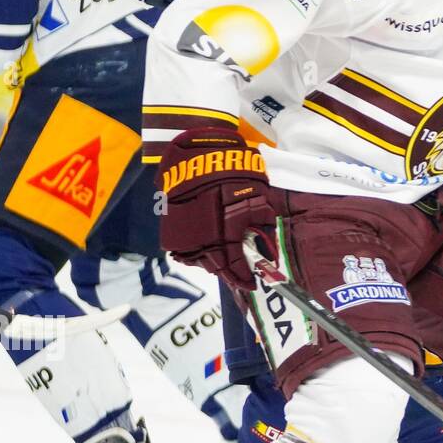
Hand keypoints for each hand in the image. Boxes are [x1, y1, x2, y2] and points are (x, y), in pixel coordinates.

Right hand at [155, 127, 276, 290]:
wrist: (198, 158)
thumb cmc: (234, 176)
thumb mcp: (257, 200)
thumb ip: (262, 227)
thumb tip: (270, 252)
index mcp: (225, 232)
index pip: (234, 265)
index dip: (243, 277)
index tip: (252, 284)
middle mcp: (202, 239)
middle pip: (217, 267)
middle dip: (230, 272)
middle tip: (241, 275)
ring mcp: (184, 236)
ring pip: (201, 260)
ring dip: (215, 263)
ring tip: (226, 260)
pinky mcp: (173, 231)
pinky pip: (187, 251)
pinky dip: (200, 252)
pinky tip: (209, 248)